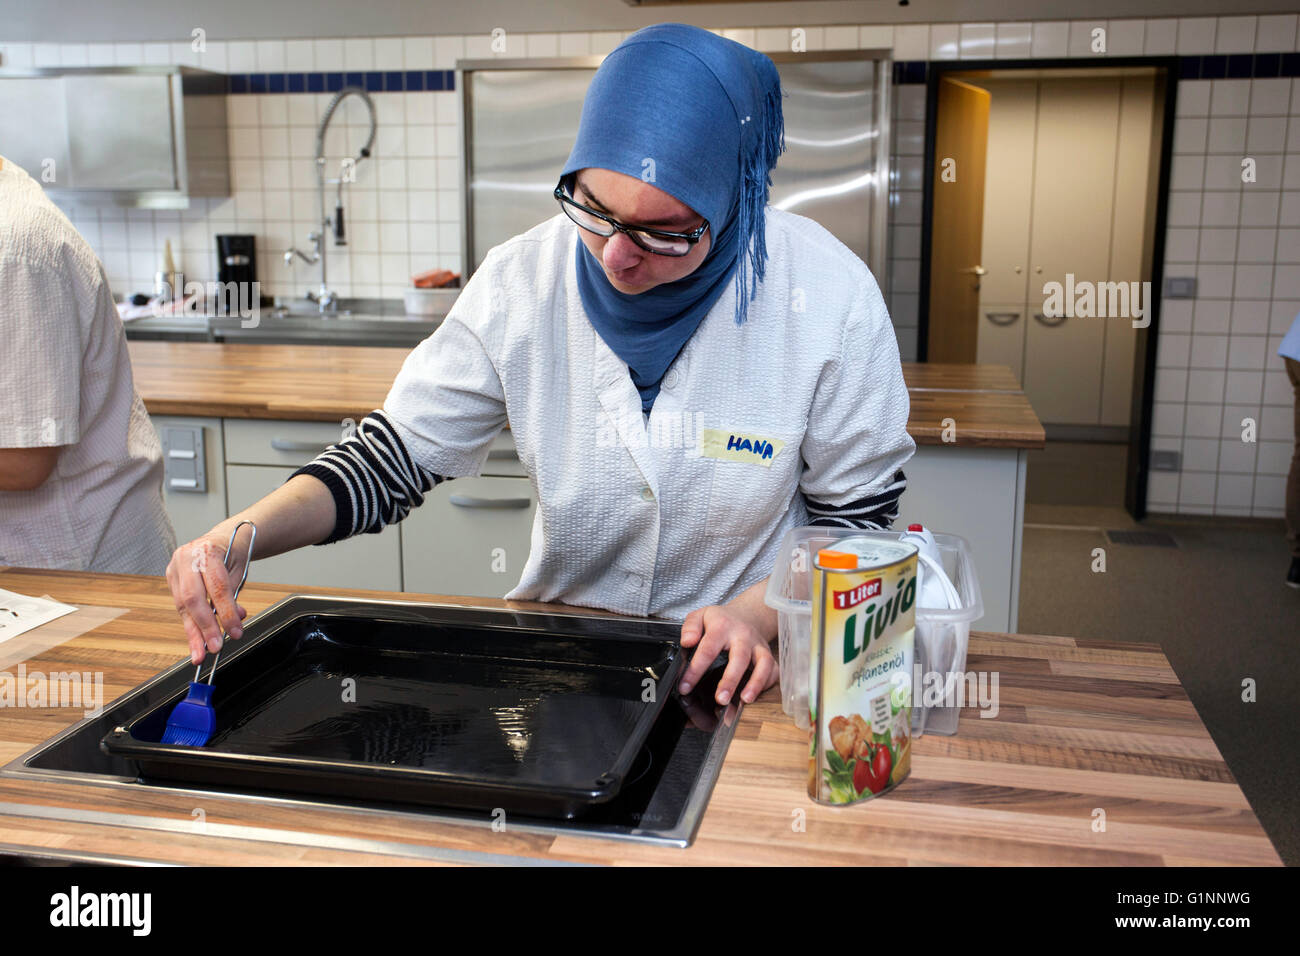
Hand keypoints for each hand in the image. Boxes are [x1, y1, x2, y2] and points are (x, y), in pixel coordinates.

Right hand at [164, 531, 248, 664]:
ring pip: (183, 607)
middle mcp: (186, 558)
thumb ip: (233, 594)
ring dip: (193, 634)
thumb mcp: (239, 569)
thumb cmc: (233, 553)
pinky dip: (190, 626)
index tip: (235, 632)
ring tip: (200, 654)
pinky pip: (180, 607)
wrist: (221, 539)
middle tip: (215, 647)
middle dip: (205, 627)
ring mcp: (174, 568)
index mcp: (208, 550)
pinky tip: (195, 642)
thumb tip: (234, 620)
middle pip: (193, 599)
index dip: (226, 613)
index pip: (217, 587)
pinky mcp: (170, 579)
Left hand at [678, 602, 777, 706]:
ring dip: (755, 683)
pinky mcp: (768, 654)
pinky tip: (755, 695)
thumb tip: (687, 642)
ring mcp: (758, 645)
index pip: (708, 649)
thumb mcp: (700, 616)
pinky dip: (767, 683)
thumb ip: (690, 627)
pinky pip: (773, 669)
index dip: (696, 670)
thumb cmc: (720, 620)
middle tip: (720, 699)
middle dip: (730, 680)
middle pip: (739, 657)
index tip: (685, 687)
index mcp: (722, 626)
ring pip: (763, 663)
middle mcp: (743, 636)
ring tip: (745, 700)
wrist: (746, 615)